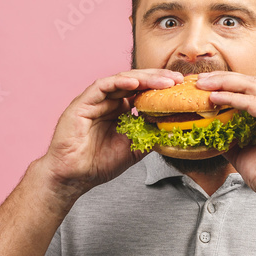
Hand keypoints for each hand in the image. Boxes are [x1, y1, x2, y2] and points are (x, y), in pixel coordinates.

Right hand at [41, 68, 183, 198]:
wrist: (73, 176)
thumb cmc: (97, 163)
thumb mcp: (133, 149)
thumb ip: (149, 136)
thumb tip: (172, 129)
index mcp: (119, 110)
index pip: (143, 92)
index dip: (161, 89)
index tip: (181, 89)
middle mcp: (108, 102)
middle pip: (135, 83)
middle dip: (158, 79)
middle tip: (178, 80)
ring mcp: (95, 101)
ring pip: (122, 81)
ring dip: (144, 79)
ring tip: (164, 82)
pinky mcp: (83, 103)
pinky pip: (103, 86)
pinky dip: (120, 83)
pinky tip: (136, 84)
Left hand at [195, 72, 255, 204]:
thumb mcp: (243, 153)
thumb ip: (230, 139)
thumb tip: (210, 135)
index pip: (251, 89)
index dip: (227, 84)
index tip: (205, 86)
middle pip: (250, 82)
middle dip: (223, 78)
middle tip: (200, 80)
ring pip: (251, 86)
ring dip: (225, 83)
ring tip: (203, 84)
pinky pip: (252, 102)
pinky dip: (232, 98)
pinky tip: (215, 98)